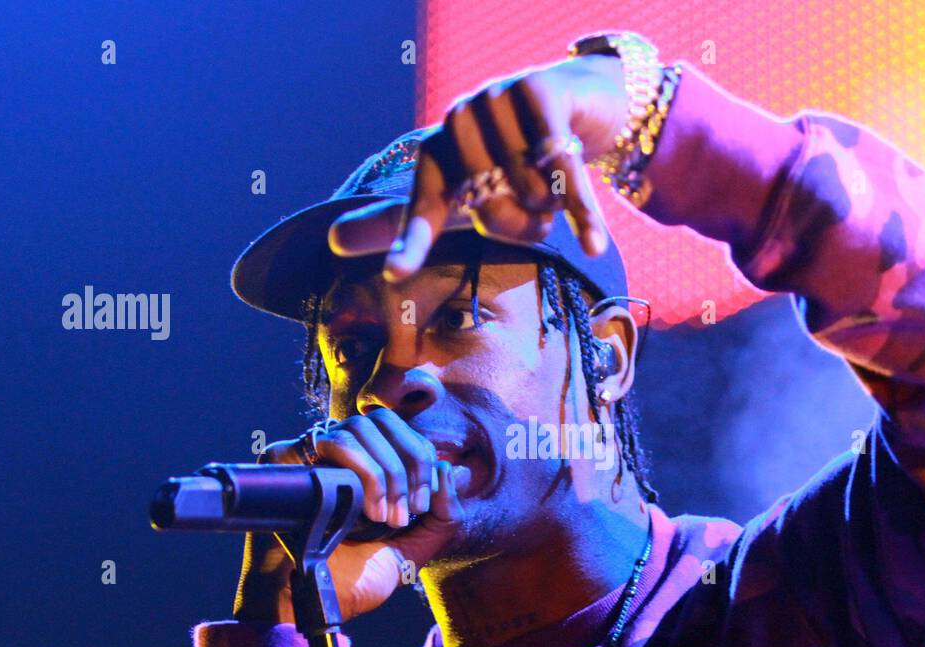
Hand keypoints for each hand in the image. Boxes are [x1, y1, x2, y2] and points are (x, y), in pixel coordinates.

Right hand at [233, 410, 468, 623]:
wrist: (316, 602)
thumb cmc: (360, 579)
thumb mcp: (416, 548)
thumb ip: (445, 514)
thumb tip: (452, 470)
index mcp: (371, 467)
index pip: (403, 432)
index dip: (420, 460)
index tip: (421, 508)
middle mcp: (339, 455)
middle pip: (381, 420)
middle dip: (406, 462)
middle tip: (408, 511)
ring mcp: (312, 454)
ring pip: (358, 428)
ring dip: (384, 473)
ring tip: (385, 518)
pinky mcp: (288, 459)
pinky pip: (333, 442)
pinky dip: (362, 472)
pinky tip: (366, 510)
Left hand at [330, 53, 629, 281]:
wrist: (580, 100)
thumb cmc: (515, 157)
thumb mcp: (459, 192)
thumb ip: (404, 220)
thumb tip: (331, 242)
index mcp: (437, 149)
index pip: (424, 207)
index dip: (409, 241)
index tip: (395, 276)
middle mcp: (459, 120)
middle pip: (492, 211)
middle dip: (523, 223)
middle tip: (535, 199)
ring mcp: (496, 100)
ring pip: (530, 192)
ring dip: (554, 202)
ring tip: (555, 176)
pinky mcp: (540, 92)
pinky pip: (562, 171)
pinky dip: (582, 211)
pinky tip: (594, 245)